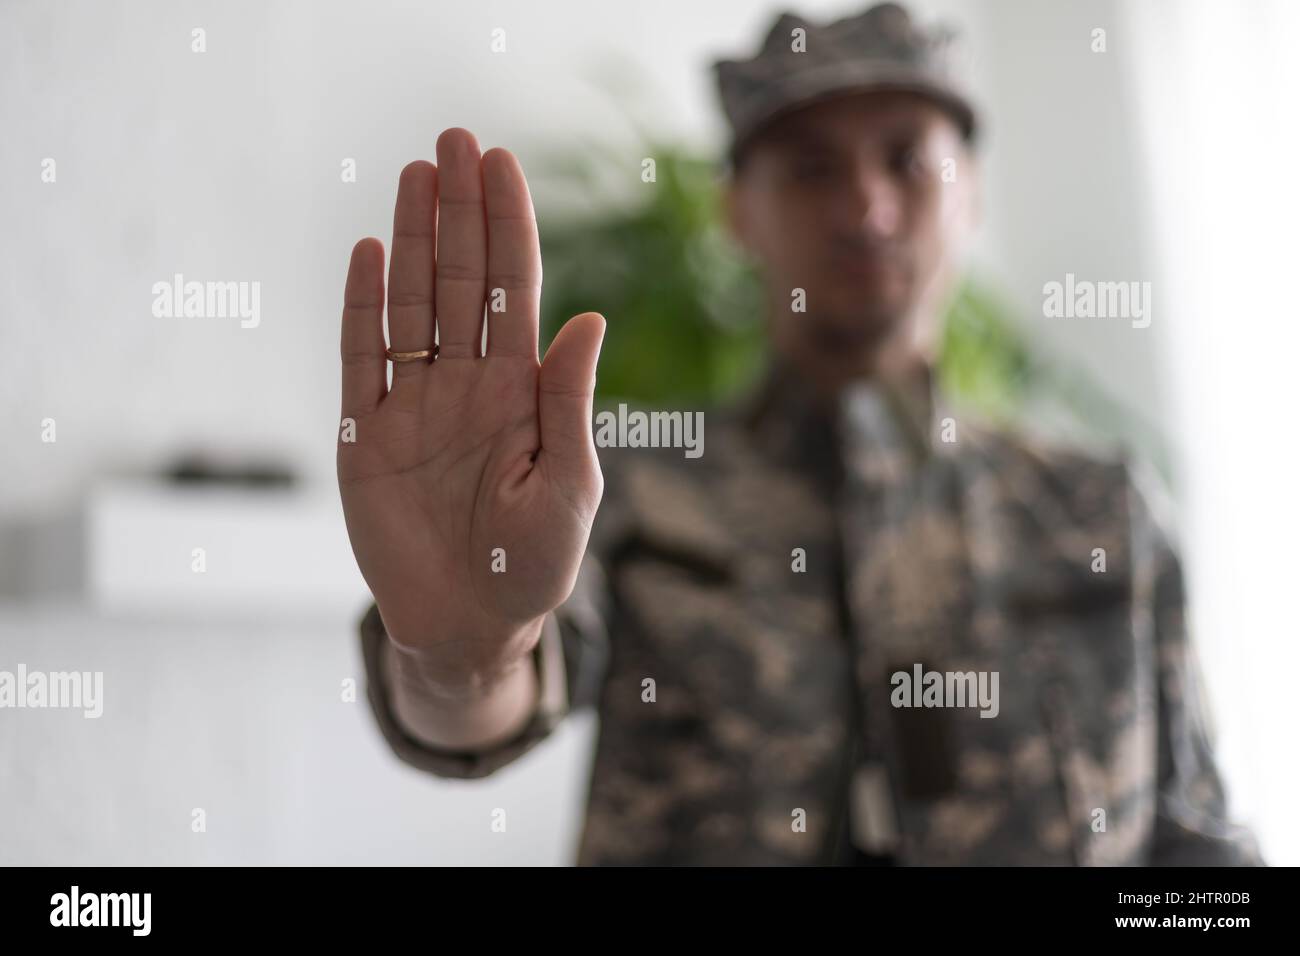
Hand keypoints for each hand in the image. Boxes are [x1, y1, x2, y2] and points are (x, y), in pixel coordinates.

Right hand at [336, 128, 604, 687]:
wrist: (469, 625)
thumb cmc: (533, 563)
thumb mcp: (568, 485)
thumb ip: (569, 402)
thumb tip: (590, 318)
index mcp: (519, 390)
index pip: (515, 289)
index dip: (508, 226)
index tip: (502, 164)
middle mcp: (467, 383)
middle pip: (461, 281)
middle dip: (458, 212)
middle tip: (454, 141)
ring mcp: (415, 404)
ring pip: (411, 305)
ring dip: (411, 241)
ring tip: (414, 176)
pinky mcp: (368, 434)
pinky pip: (361, 359)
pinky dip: (361, 308)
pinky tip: (367, 254)